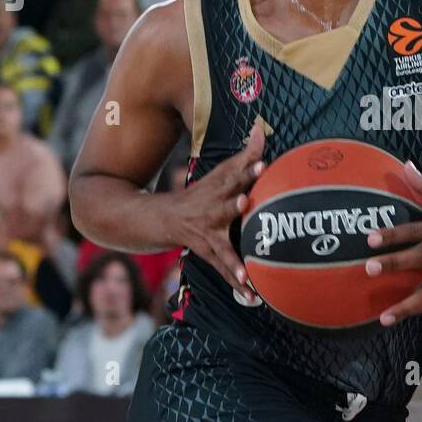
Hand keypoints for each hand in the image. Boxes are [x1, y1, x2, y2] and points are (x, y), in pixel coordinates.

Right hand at [168, 124, 264, 300]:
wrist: (160, 218)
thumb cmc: (202, 193)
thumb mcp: (220, 173)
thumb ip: (245, 153)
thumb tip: (262, 127)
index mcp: (217, 188)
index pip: (234, 175)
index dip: (246, 168)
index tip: (261, 163)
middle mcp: (212, 210)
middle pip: (225, 206)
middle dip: (235, 206)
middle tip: (245, 204)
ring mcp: (208, 234)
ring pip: (222, 246)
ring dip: (234, 258)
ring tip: (247, 273)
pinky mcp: (208, 252)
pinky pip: (224, 269)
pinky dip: (236, 282)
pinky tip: (251, 295)